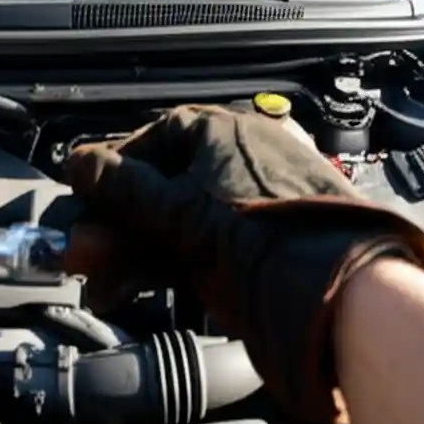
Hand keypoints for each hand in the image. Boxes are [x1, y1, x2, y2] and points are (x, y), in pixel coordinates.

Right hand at [63, 104, 423, 423]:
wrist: (344, 293)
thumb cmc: (264, 239)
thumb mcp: (177, 212)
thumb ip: (123, 188)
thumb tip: (79, 163)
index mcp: (224, 129)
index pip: (152, 138)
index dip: (113, 171)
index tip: (85, 201)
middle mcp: (242, 156)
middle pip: (162, 186)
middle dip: (118, 226)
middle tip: (88, 258)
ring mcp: (257, 200)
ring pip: (180, 221)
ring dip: (137, 252)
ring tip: (108, 285)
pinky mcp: (268, 240)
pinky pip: (206, 245)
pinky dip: (172, 265)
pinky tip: (146, 288)